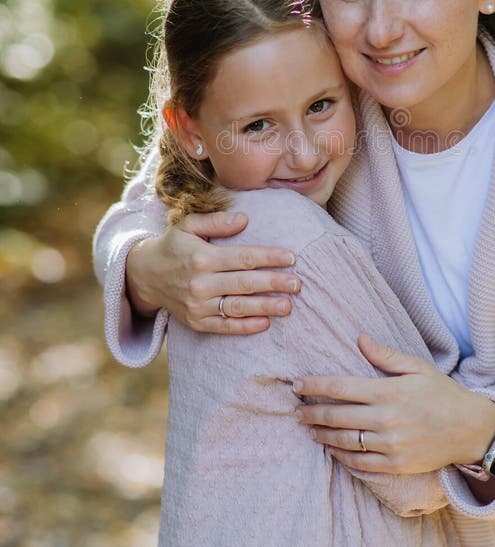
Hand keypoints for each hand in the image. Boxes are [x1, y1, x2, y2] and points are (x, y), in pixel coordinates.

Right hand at [126, 210, 299, 334]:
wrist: (144, 276)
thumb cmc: (173, 246)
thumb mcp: (187, 225)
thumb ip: (216, 221)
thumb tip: (244, 219)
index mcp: (202, 257)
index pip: (243, 257)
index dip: (269, 258)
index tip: (291, 257)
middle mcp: (200, 283)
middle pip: (245, 283)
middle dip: (274, 283)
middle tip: (298, 284)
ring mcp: (198, 305)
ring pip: (237, 307)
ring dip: (265, 307)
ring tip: (288, 306)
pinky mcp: (196, 323)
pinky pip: (224, 327)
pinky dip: (245, 327)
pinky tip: (265, 323)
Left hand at [293, 333, 494, 473]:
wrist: (471, 429)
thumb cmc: (443, 393)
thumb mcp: (417, 367)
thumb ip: (385, 354)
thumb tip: (359, 338)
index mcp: (388, 391)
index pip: (340, 387)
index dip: (314, 385)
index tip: (297, 384)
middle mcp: (385, 419)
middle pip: (336, 415)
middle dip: (311, 412)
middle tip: (295, 410)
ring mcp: (389, 445)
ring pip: (343, 441)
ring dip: (321, 435)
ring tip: (308, 429)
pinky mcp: (395, 464)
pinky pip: (359, 463)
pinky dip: (341, 456)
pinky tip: (332, 449)